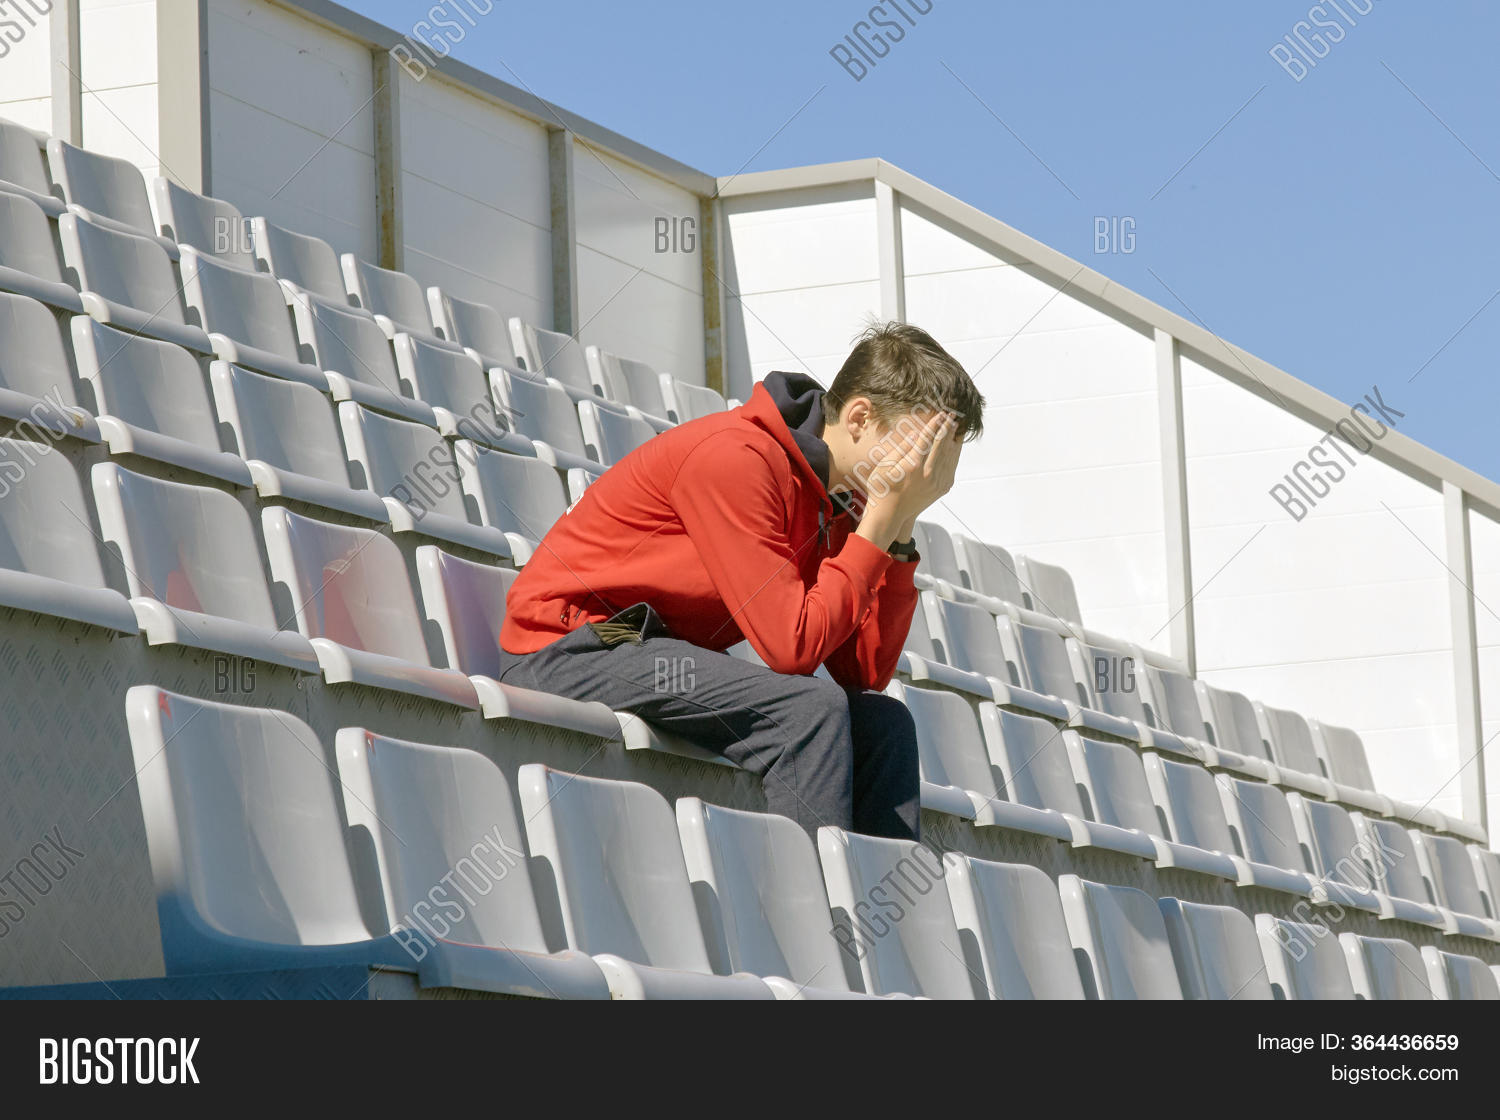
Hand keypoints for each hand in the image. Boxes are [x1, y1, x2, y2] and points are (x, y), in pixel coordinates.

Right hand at [855, 411, 961, 550]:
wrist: (890, 514)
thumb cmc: (882, 488)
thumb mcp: (885, 465)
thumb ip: (902, 448)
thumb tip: (916, 433)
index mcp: (913, 465)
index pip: (927, 438)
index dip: (935, 423)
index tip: (940, 413)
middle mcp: (928, 473)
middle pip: (942, 444)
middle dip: (947, 427)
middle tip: (952, 414)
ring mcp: (937, 482)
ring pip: (950, 455)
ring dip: (953, 439)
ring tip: (955, 426)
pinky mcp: (942, 488)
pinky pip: (952, 467)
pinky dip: (955, 454)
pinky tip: (954, 446)